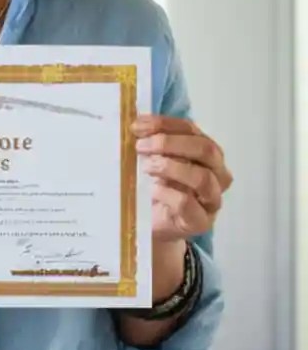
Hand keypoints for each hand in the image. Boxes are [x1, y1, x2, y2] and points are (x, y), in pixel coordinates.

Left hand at [134, 115, 232, 243]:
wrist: (151, 225)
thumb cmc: (153, 188)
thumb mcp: (150, 161)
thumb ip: (148, 145)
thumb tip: (132, 126)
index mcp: (205, 153)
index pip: (191, 130)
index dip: (164, 124)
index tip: (137, 126)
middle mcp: (216, 174)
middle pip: (206, 150)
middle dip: (170, 143)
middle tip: (140, 146)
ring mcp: (211, 200)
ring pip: (203, 177)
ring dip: (171, 167)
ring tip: (146, 167)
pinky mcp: (200, 222)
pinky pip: (189, 204)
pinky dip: (168, 194)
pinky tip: (152, 190)